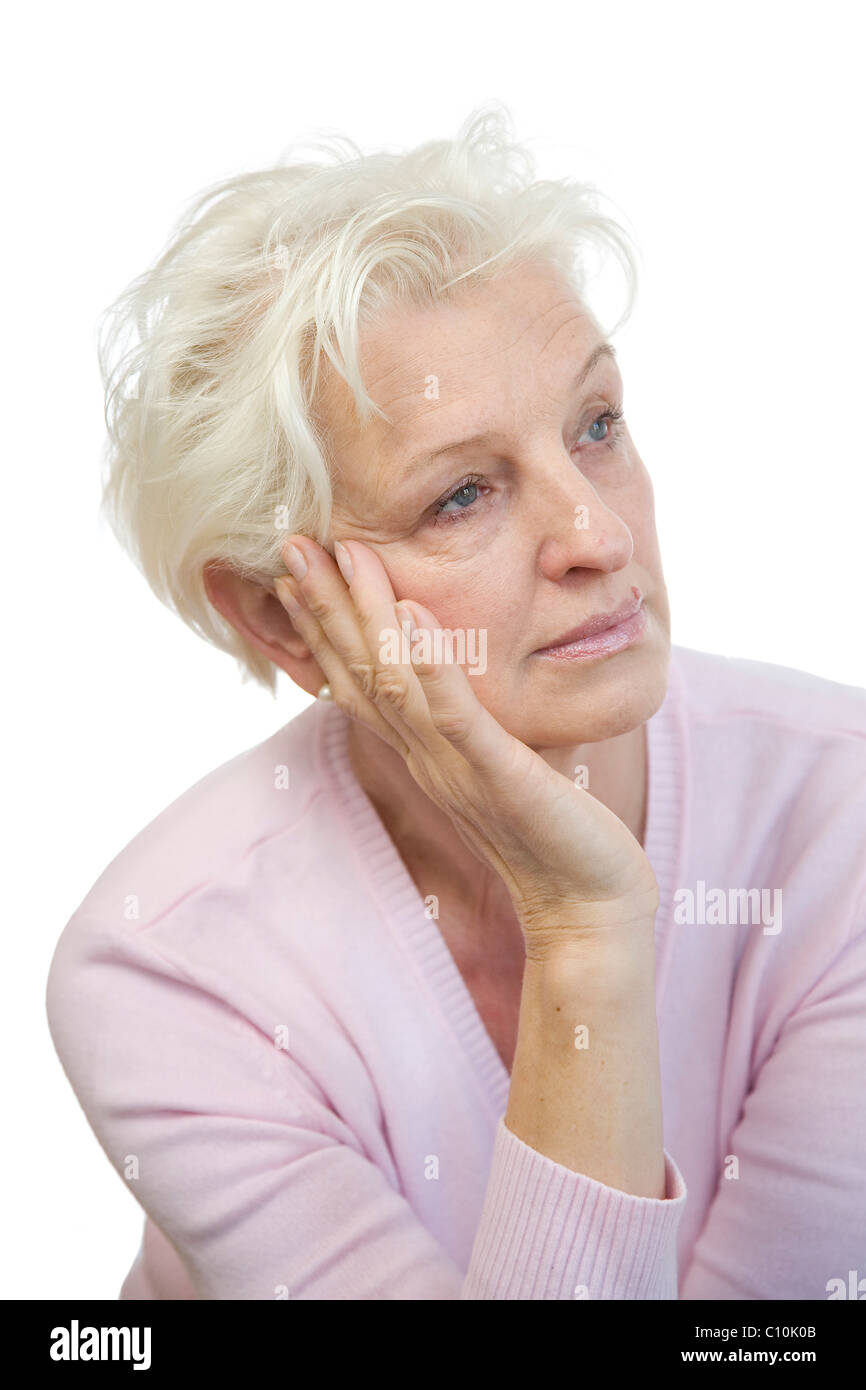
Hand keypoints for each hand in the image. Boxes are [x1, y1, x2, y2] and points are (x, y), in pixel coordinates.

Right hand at [274, 536, 658, 944]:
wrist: (586, 906)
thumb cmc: (550, 832)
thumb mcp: (497, 764)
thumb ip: (466, 723)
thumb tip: (453, 675)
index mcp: (423, 749)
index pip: (358, 678)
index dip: (323, 623)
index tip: (294, 569)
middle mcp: (425, 755)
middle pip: (358, 671)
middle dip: (323, 604)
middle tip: (290, 543)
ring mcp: (455, 765)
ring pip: (394, 680)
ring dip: (363, 616)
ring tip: (341, 555)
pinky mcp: (498, 774)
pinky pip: (453, 715)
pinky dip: (429, 663)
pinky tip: (413, 613)